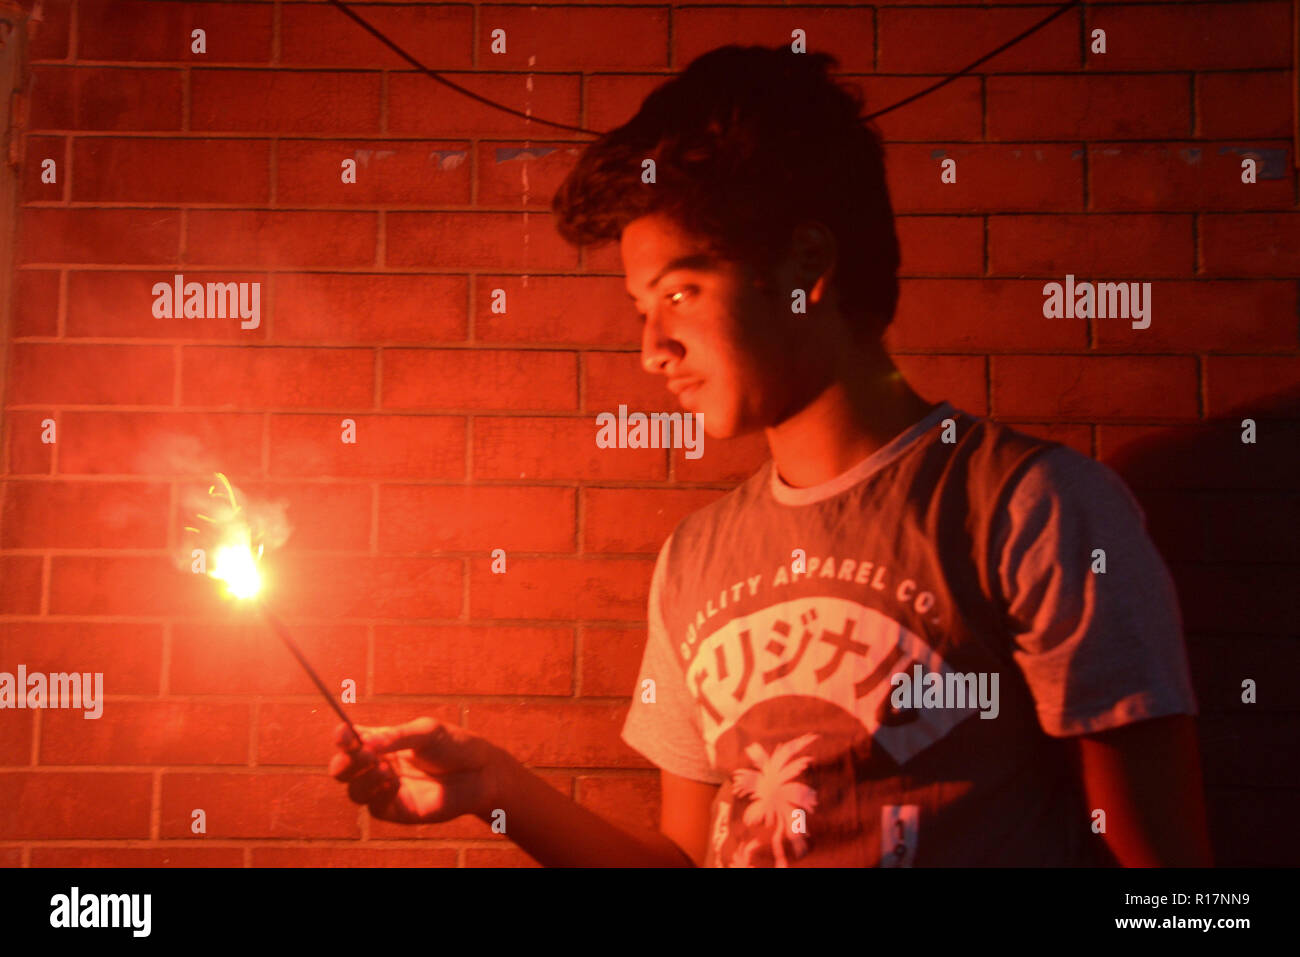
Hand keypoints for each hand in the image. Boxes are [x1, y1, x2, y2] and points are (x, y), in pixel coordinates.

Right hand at [329, 717, 501, 824]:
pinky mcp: (395, 810)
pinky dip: (378, 794)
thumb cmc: (453, 746)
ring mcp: (385, 789)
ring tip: (386, 768)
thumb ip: (396, 737)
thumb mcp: (426, 731)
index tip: (344, 732)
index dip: (342, 736)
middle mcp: (379, 765)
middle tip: (361, 755)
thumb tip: (365, 743)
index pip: (350, 740)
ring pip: (354, 790)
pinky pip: (373, 808)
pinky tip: (395, 783)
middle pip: (342, 769)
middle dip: (344, 762)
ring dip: (362, 778)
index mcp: (382, 742)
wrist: (479, 773)